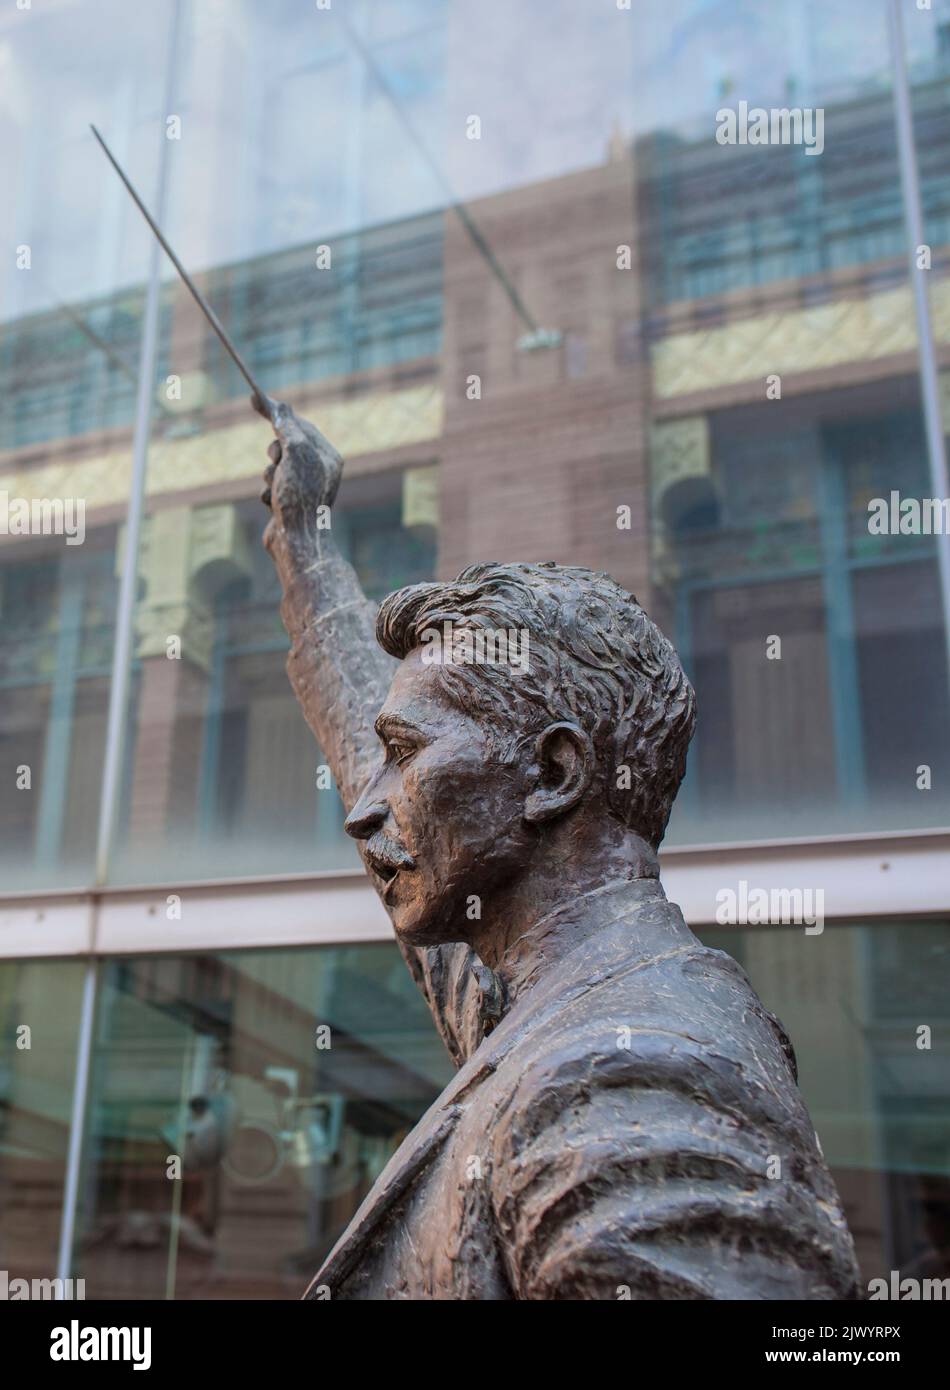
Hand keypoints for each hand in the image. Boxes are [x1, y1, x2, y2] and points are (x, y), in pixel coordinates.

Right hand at [255, 396, 343, 556]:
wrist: (295, 542)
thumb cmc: (299, 496)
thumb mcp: (294, 453)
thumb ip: (287, 427)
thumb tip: (281, 405)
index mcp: (328, 457)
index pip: (300, 425)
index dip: (278, 413)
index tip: (254, 398)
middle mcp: (319, 472)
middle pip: (286, 445)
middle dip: (275, 452)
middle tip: (277, 460)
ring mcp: (303, 489)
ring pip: (274, 467)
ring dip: (269, 474)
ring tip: (276, 489)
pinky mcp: (288, 504)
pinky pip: (269, 487)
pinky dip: (266, 493)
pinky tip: (272, 505)